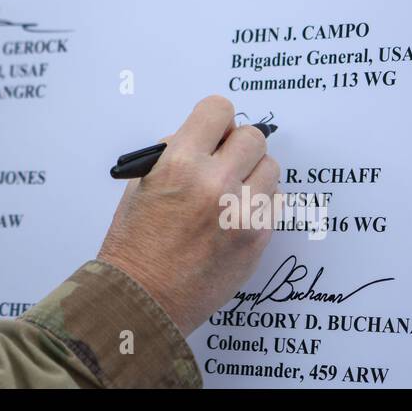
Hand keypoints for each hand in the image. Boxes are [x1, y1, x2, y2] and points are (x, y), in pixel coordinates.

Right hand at [97, 95, 278, 336]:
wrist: (144, 300)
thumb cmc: (135, 245)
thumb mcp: (141, 185)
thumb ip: (173, 154)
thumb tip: (205, 138)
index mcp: (179, 163)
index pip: (218, 110)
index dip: (215, 119)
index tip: (213, 131)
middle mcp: (215, 183)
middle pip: (252, 136)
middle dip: (237, 146)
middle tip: (223, 163)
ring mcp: (242, 213)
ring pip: (271, 168)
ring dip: (253, 174)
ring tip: (231, 193)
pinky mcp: (258, 239)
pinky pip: (276, 203)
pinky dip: (260, 204)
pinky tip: (236, 217)